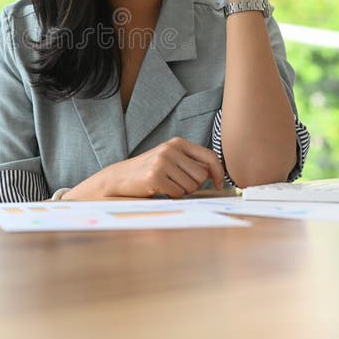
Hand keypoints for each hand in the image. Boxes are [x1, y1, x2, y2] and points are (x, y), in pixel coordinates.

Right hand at [64, 137, 224, 200]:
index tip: (218, 183)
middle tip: (176, 183)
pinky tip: (159, 189)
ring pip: (191, 186)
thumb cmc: (149, 170)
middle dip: (193, 185)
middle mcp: (170, 149)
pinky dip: (171, 196)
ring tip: (166, 185)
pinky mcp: (155, 176)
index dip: (218, 172)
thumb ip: (190, 162)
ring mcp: (162, 162)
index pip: (209, 156)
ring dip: (182, 191)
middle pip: (201, 175)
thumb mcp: (170, 159)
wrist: (120, 177)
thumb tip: (214, 173)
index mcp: (177, 143)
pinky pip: (177, 193)